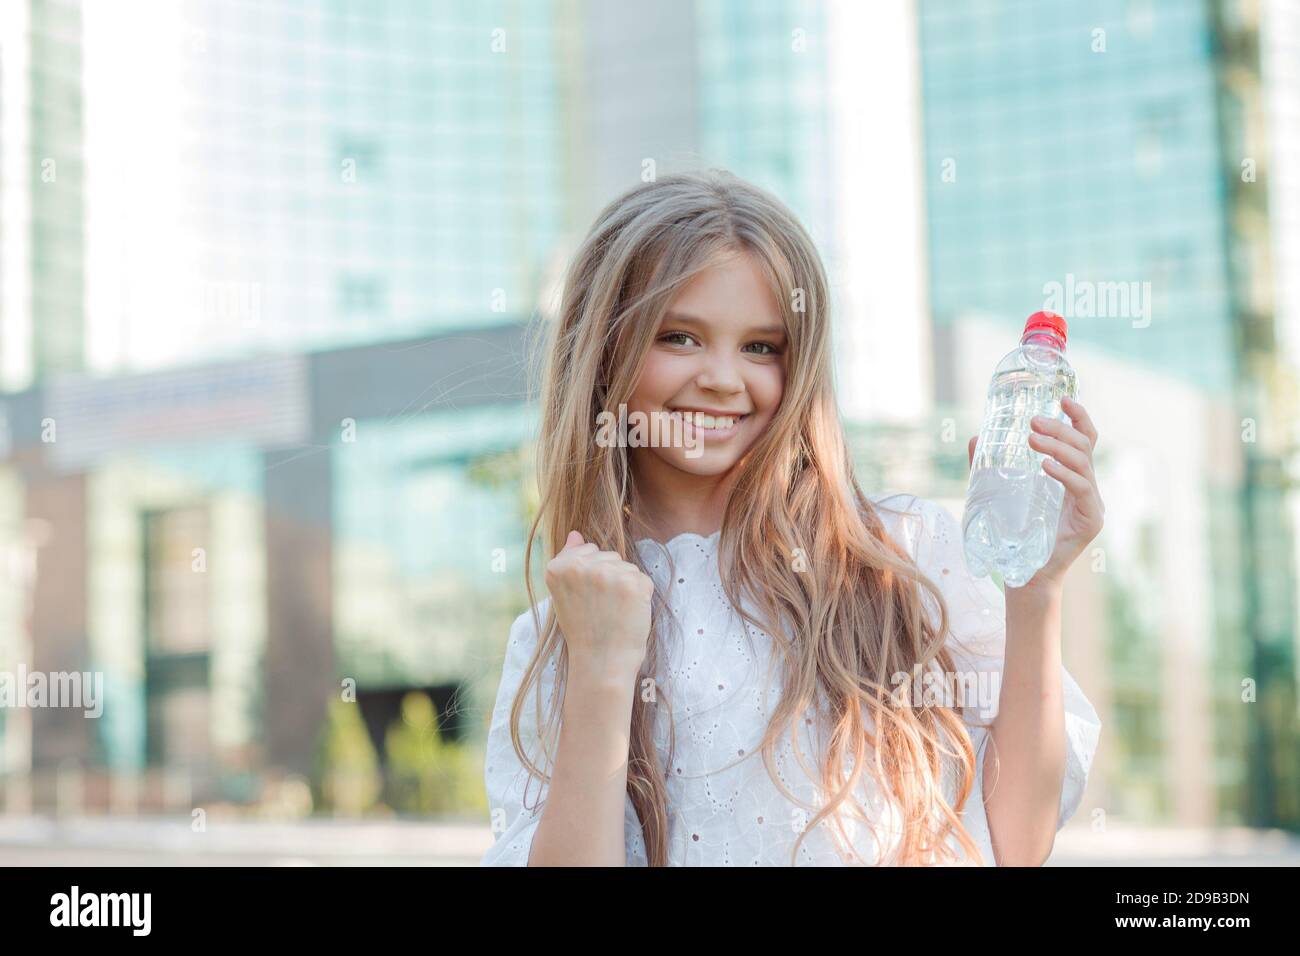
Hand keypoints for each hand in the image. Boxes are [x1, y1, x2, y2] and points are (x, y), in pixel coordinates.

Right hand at [544, 530, 654, 684]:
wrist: (600, 663)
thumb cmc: (583, 630)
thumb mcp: (565, 594)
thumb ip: (569, 561)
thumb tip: (575, 534)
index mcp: (558, 567)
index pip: (587, 550)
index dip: (591, 577)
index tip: (585, 600)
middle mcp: (581, 566)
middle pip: (609, 556)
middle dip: (609, 578)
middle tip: (600, 609)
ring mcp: (608, 573)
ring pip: (627, 567)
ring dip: (625, 587)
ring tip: (613, 613)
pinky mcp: (633, 583)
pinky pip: (643, 579)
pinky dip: (641, 597)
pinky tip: (627, 615)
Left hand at [967, 395, 1104, 591]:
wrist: (1025, 575)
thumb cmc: (1015, 534)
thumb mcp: (1000, 493)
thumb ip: (988, 466)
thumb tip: (973, 436)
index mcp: (1073, 477)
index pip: (1084, 439)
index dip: (1078, 417)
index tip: (1063, 398)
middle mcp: (1087, 486)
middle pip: (1083, 446)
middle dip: (1060, 429)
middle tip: (1033, 422)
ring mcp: (1092, 504)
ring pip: (1083, 463)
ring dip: (1058, 447)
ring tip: (1032, 440)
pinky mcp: (1091, 521)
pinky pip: (1082, 489)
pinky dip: (1064, 474)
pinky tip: (1045, 467)